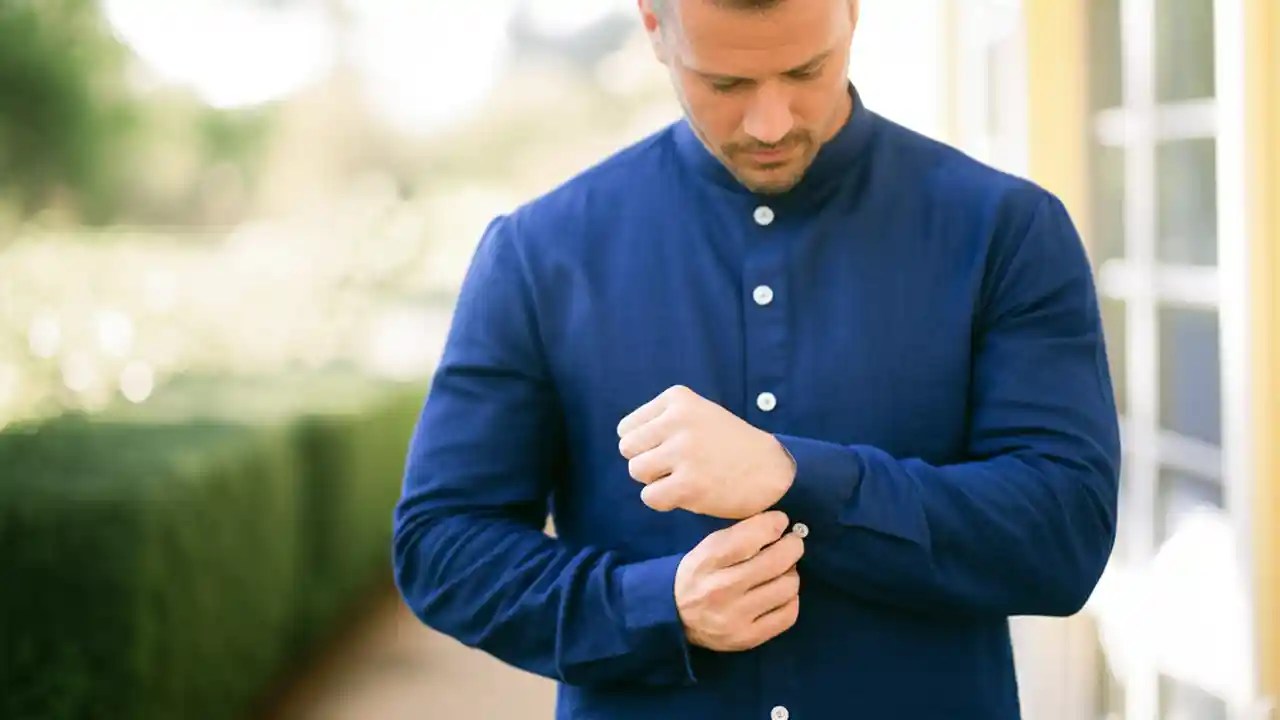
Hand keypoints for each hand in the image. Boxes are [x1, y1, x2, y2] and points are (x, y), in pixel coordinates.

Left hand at [617, 385, 795, 518]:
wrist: (772, 470)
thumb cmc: (729, 445)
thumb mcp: (697, 414)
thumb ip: (662, 421)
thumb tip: (624, 441)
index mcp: (678, 398)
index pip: (627, 427)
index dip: (645, 444)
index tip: (672, 448)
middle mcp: (678, 420)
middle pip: (627, 449)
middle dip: (646, 462)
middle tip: (674, 467)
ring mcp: (684, 452)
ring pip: (636, 471)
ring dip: (655, 481)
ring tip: (683, 478)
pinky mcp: (689, 484)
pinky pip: (650, 496)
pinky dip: (664, 501)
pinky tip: (687, 494)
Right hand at [675, 511, 803, 651]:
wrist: (675, 616)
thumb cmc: (698, 574)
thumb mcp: (708, 547)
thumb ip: (741, 535)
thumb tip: (779, 525)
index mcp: (709, 561)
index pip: (751, 537)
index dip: (774, 524)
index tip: (780, 522)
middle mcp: (722, 590)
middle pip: (777, 562)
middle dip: (792, 547)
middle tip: (792, 544)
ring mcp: (736, 617)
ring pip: (787, 587)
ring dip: (790, 574)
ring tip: (782, 572)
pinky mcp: (748, 638)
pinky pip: (788, 615)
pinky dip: (790, 599)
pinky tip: (780, 595)